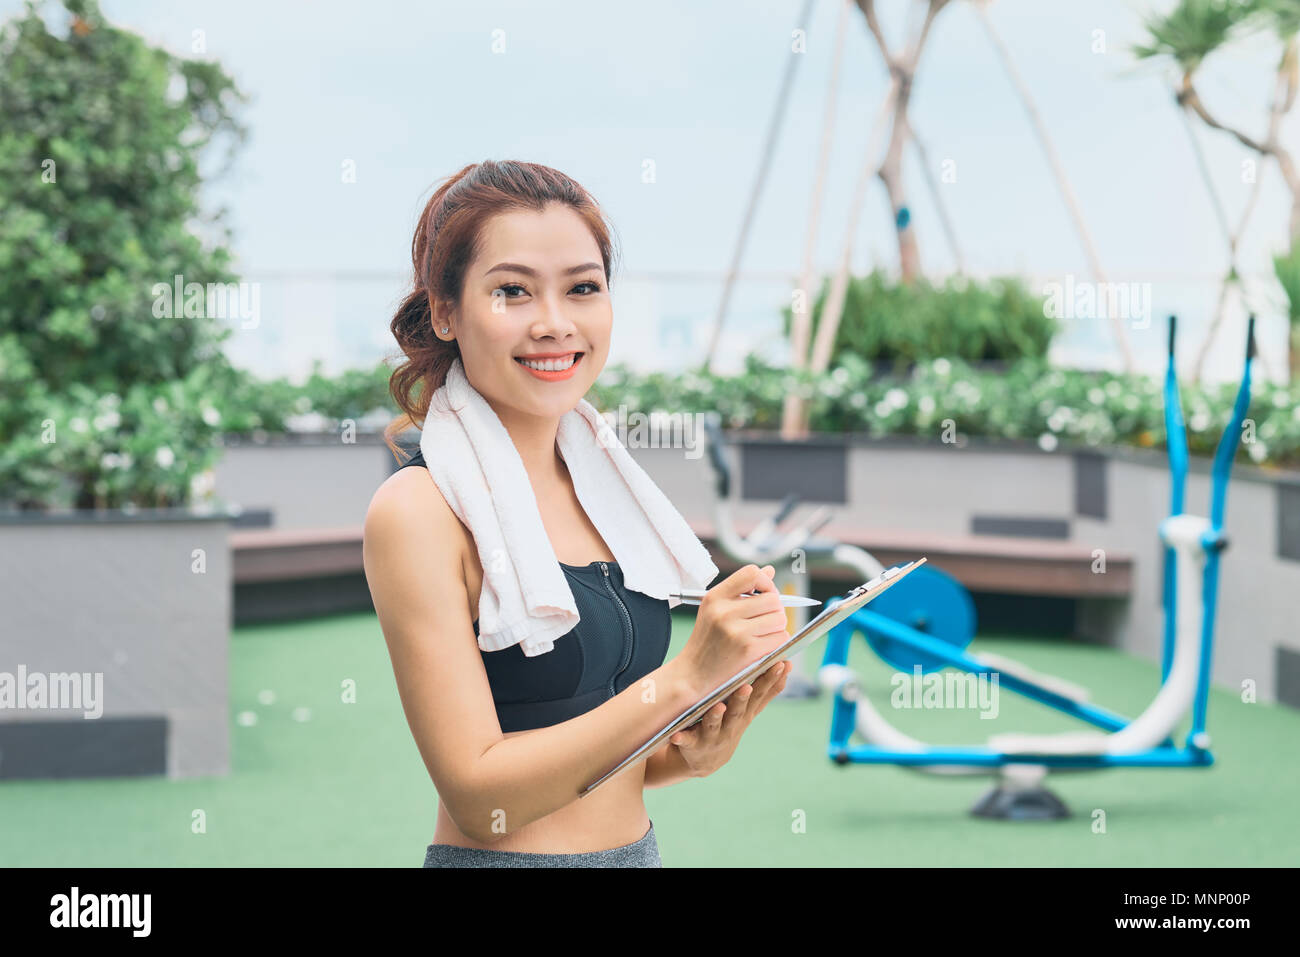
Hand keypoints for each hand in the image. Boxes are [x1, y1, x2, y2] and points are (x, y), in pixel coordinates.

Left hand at [663, 658, 791, 779]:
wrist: (704, 760)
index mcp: (744, 714)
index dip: (770, 680)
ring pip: (713, 725)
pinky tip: (676, 735)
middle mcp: (730, 726)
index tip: (780, 664)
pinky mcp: (692, 745)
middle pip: (737, 711)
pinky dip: (682, 738)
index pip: (759, 695)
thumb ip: (766, 691)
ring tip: (717, 707)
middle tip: (745, 686)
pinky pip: (686, 741)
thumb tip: (788, 664)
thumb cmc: (728, 725)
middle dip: (741, 699)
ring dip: (715, 717)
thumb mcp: (749, 710)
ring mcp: (711, 737)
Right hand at [678, 564, 789, 694]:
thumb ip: (742, 589)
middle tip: (767, 618)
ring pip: (780, 618)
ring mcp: (736, 631)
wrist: (693, 673)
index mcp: (715, 597)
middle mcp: (724, 611)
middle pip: (772, 598)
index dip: (765, 582)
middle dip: (776, 608)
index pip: (751, 573)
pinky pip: (780, 637)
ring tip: (764, 632)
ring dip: (778, 626)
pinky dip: (777, 641)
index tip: (764, 594)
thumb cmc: (707, 640)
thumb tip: (769, 570)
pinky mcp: (748, 650)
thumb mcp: (715, 608)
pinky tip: (764, 645)